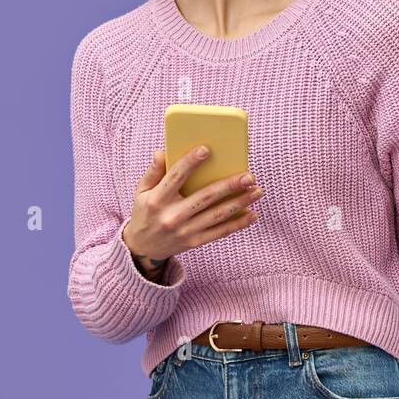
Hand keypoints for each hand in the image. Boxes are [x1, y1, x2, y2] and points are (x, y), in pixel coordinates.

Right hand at [121, 146, 263, 268]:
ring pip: (217, 215)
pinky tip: (253, 214)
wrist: (142, 248)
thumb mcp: (141, 191)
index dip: (190, 163)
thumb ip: (153, 172)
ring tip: (257, 191)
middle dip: (230, 185)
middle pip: (205, 197)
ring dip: (240, 203)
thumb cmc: (145, 212)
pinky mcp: (194, 242)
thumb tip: (161, 151)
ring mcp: (185, 231)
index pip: (175, 177)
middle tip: (249, 176)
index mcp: (157, 200)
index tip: (206, 149)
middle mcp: (172, 216)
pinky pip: (220, 232)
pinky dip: (238, 224)